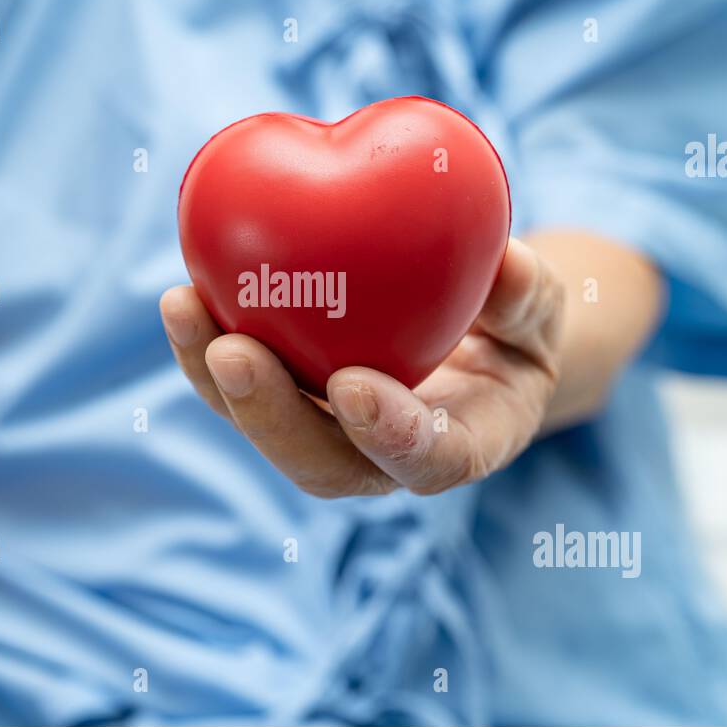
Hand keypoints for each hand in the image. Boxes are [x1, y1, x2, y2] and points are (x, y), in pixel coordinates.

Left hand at [160, 239, 563, 496]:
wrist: (473, 334)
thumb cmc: (515, 321)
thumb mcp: (543, 305)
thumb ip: (528, 295)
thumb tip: (507, 264)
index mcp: (461, 442)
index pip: (430, 459)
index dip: (391, 435)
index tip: (355, 388)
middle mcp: (384, 455)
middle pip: (322, 462)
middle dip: (271, 415)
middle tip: (236, 352)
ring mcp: (331, 432)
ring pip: (267, 427)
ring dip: (217, 378)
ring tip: (184, 308)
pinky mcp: (292, 398)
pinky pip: (244, 385)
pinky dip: (207, 345)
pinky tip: (183, 296)